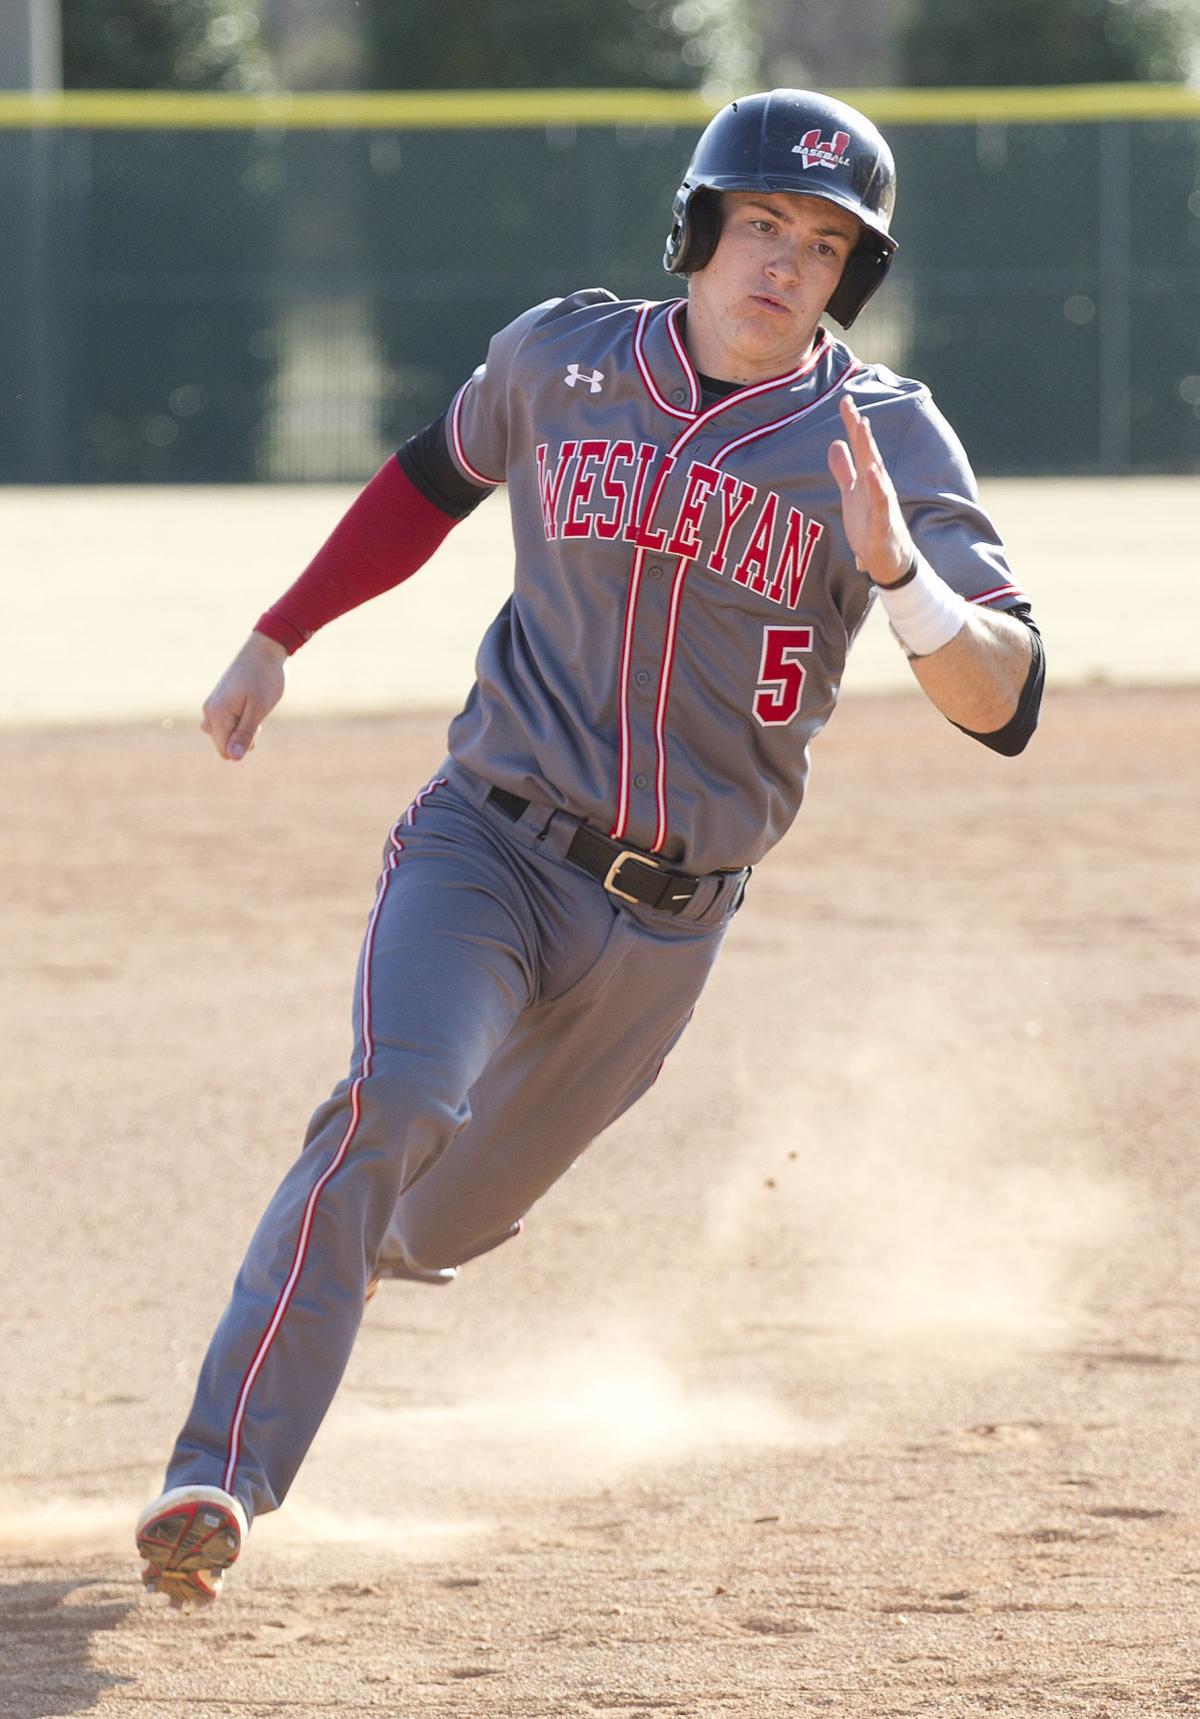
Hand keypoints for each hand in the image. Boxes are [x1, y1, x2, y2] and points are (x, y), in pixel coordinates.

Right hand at [200, 632, 287, 760]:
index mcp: (217, 713)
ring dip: (241, 731)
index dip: (245, 746)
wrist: (265, 651)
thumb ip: (245, 734)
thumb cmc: (266, 679)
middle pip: (224, 745)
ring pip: (224, 736)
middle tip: (257, 718)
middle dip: (243, 739)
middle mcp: (209, 711)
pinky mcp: (218, 702)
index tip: (257, 727)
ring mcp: (212, 705)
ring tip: (253, 711)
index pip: (225, 750)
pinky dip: (237, 723)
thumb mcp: (259, 709)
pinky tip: (248, 708)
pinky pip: (224, 725)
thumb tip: (232, 758)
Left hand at [827, 396, 914, 585]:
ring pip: (876, 474)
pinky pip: (880, 504)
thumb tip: (835, 443)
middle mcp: (877, 486)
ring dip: (870, 451)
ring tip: (863, 428)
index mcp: (868, 478)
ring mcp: (881, 504)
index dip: (852, 425)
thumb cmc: (871, 525)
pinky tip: (871, 473)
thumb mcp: (852, 494)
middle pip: (868, 454)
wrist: (889, 560)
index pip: (860, 447)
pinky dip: (876, 489)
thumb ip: (844, 469)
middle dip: (860, 431)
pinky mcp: (882, 524)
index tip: (844, 400)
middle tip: (852, 408)